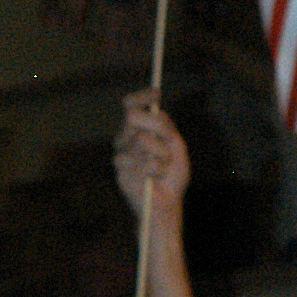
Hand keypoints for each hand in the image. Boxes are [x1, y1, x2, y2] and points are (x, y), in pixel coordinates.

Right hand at [114, 91, 188, 223]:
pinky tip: (155, 179)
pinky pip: (143, 162)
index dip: (140, 96)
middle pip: (132, 117)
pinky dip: (157, 169)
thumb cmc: (172, 173)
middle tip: (169, 140)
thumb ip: (165, 126)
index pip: (131, 105)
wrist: (167, 202)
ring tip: (163, 167)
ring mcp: (122, 156)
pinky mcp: (121, 173)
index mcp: (138, 129)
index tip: (156, 93)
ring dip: (161, 154)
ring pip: (141, 139)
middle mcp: (126, 139)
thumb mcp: (175, 143)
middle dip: (156, 125)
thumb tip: (156, 110)